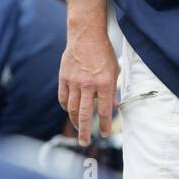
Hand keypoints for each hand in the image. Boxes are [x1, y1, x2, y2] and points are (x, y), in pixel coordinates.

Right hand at [58, 30, 118, 144]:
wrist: (86, 36)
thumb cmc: (103, 52)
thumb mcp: (114, 70)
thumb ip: (112, 90)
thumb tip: (113, 107)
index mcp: (104, 83)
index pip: (105, 110)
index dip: (105, 125)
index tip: (104, 133)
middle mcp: (88, 84)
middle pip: (85, 114)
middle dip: (85, 131)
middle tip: (84, 142)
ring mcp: (74, 82)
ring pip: (72, 108)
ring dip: (75, 122)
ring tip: (78, 129)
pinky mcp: (64, 78)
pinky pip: (63, 98)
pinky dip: (66, 107)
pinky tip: (70, 111)